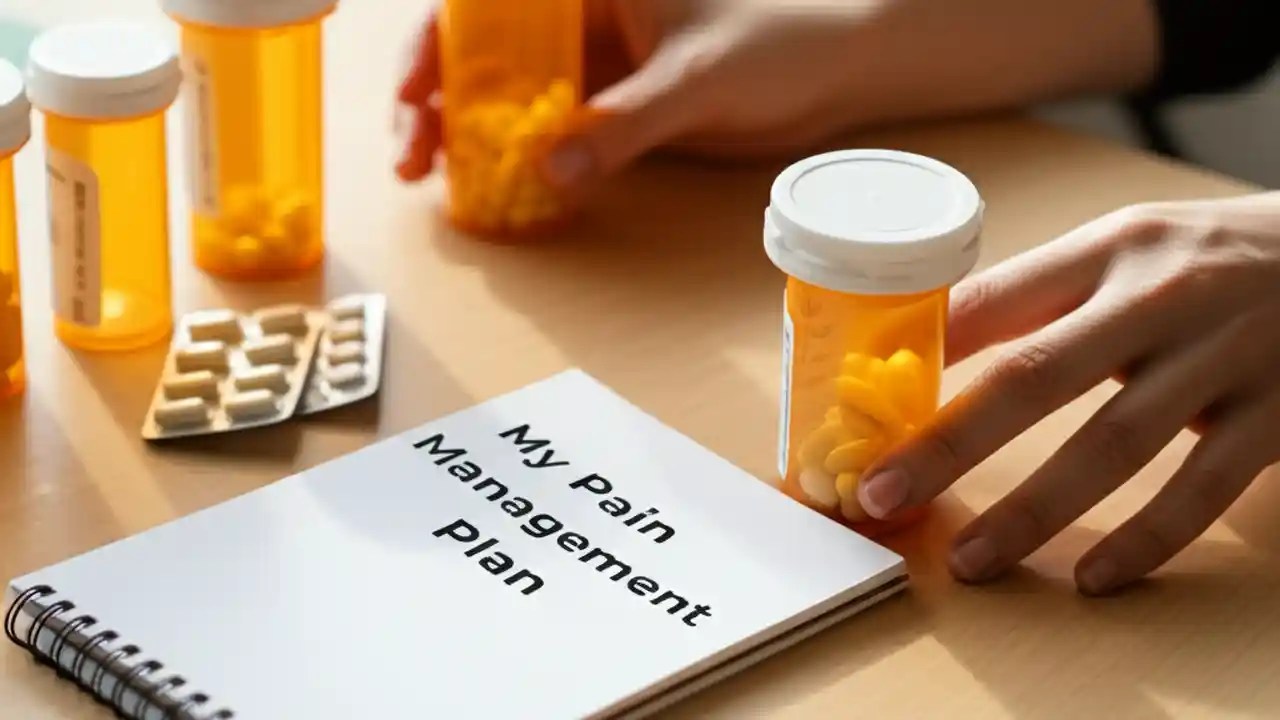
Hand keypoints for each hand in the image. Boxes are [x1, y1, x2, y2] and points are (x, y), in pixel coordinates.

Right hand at [396, 0, 890, 183]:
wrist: (835, 73)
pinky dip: (513, 159)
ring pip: (503, 94)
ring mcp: (589, 64)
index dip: (436, 42)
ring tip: (431, 180)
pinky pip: (543, 131)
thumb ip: (625, 122)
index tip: (414, 94)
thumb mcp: (698, 78)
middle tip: (411, 158)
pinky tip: (491, 190)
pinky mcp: (606, 107)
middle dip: (434, 98)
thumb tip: (548, 171)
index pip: (490, 3)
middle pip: (480, 50)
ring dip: (464, 134)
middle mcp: (577, 16)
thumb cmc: (778, 43)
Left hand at [856, 192, 1279, 594]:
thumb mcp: (1126, 247)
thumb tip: (931, 349)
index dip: (919, 354)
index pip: (994, 298)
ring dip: (1034, 508)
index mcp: (1107, 249)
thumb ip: (1043, 297)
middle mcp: (1159, 297)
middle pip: (1036, 376)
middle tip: (882, 493)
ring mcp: (1220, 357)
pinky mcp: (1274, 415)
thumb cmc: (1205, 257)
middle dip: (950, 444)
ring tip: (973, 559)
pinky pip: (1201, 488)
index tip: (858, 404)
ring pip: (1113, 442)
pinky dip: (1146, 538)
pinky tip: (1095, 576)